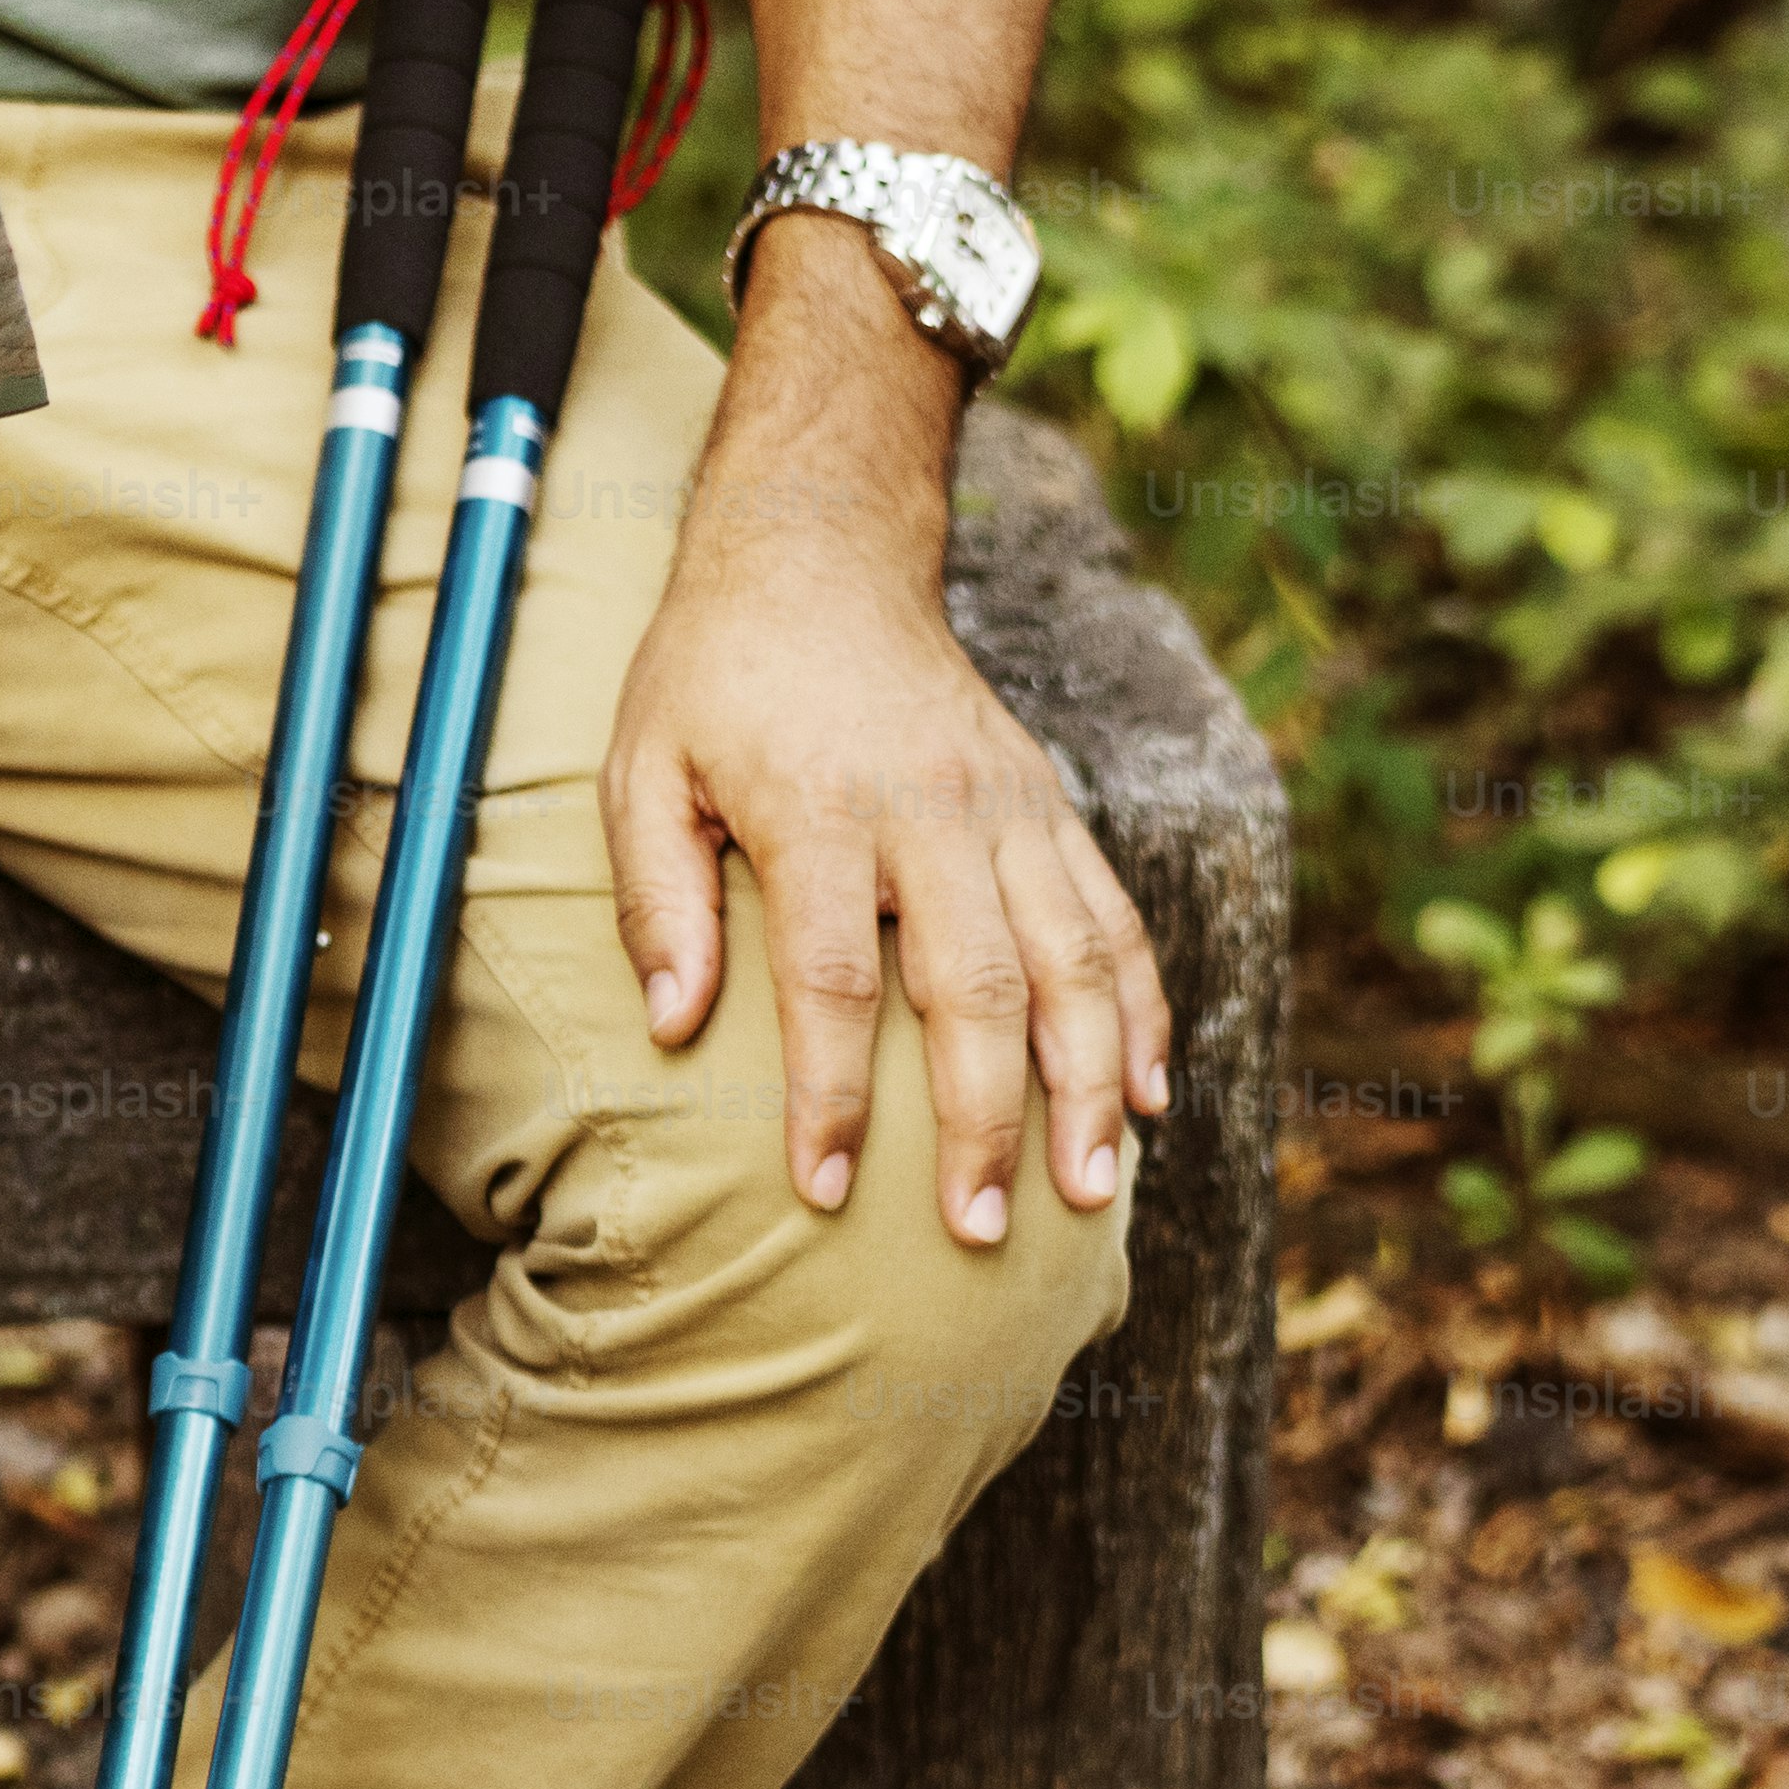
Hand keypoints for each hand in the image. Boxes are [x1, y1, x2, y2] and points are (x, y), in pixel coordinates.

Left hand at [604, 522, 1172, 1242]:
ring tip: (1090, 1193)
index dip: (829, 1095)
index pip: (831, 978)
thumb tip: (674, 1025)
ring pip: (1074, 960)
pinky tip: (1147, 1097)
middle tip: (982, 1231)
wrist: (819, 557)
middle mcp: (933, 813)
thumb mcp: (641, 767)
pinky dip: (1140, 1008)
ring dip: (1089, 1082)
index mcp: (820, 810)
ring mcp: (1006, 808)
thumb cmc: (713, 679)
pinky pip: (1112, 917)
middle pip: (976, 986)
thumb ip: (654, 895)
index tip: (824, 1189)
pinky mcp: (1049, 805)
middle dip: (987, 1118)